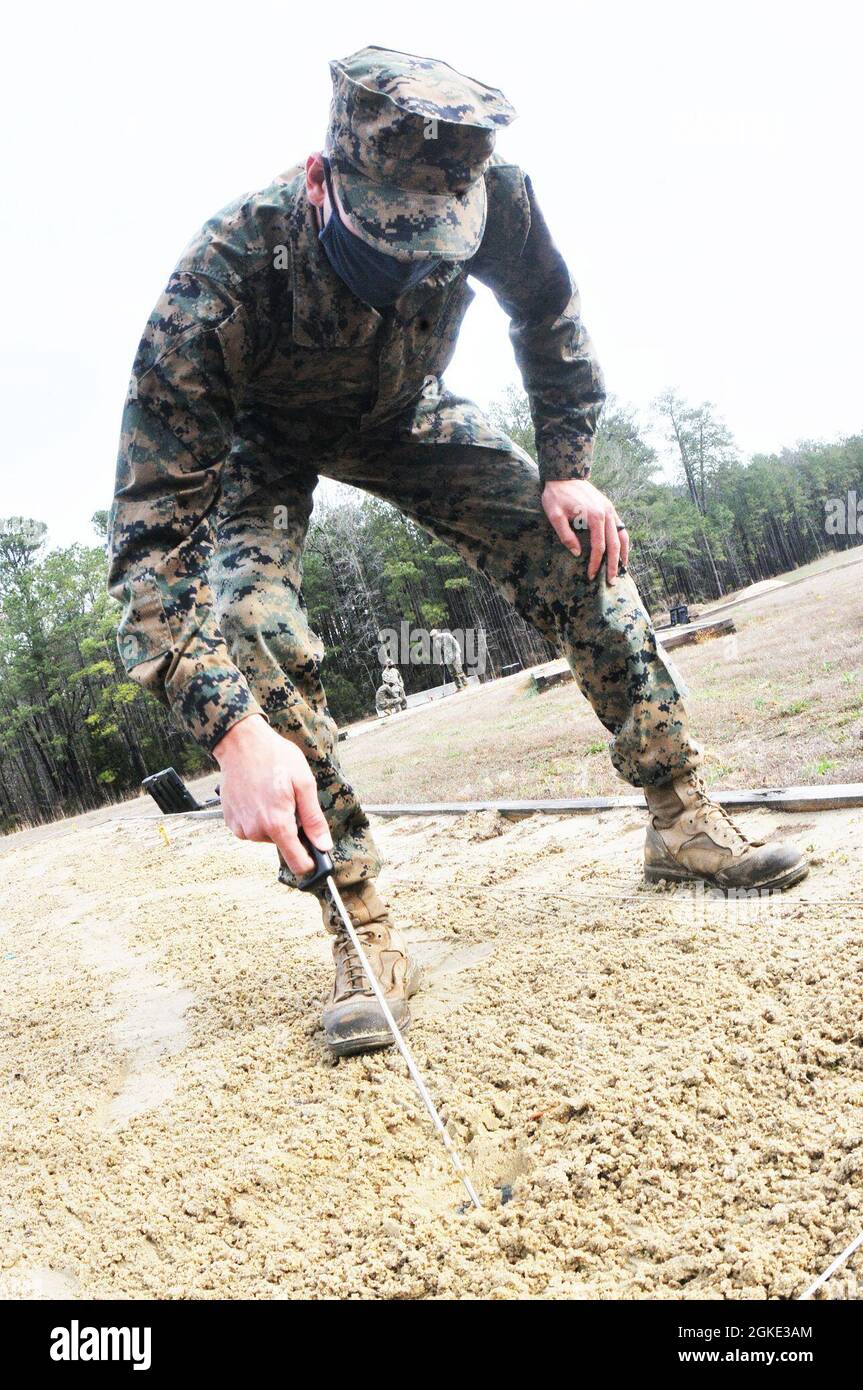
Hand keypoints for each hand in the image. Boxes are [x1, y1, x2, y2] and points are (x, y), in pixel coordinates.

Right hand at [212, 714, 332, 875]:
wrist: (241, 742)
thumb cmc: (275, 757)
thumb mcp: (304, 784)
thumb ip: (314, 819)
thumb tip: (324, 845)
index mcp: (277, 823)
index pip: (297, 863)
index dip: (309, 861)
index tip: (314, 853)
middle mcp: (256, 830)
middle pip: (283, 844)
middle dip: (290, 827)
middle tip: (288, 799)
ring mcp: (241, 826)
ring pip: (267, 835)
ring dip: (273, 821)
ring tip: (271, 794)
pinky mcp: (230, 821)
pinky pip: (251, 828)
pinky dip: (258, 817)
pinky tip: (258, 797)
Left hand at [542, 479, 629, 582]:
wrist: (564, 474)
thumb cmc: (556, 495)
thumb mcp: (555, 516)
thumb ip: (566, 535)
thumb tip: (577, 553)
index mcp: (594, 516)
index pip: (599, 547)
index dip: (596, 563)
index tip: (591, 576)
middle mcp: (606, 513)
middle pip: (614, 544)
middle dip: (614, 564)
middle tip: (612, 581)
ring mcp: (610, 509)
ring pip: (623, 535)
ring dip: (623, 553)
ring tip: (623, 569)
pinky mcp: (608, 507)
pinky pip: (621, 526)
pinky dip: (623, 541)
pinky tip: (621, 551)